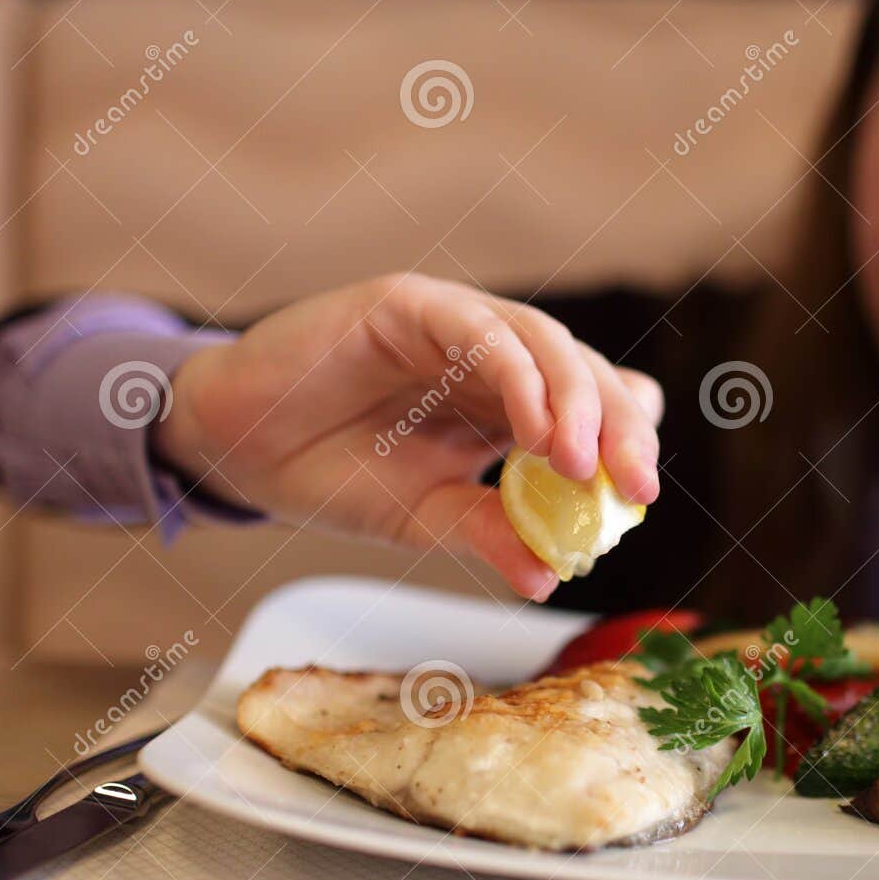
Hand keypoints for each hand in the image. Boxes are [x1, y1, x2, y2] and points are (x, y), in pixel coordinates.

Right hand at [153, 272, 663, 599]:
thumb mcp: (423, 517)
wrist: (238, 447)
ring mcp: (454, 323)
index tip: (640, 500)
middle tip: (635, 488)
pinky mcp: (408, 304)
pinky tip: (534, 429)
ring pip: (544, 343)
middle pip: (585, 373)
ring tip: (584, 465)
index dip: (626, 443)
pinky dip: (516, 376)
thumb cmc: (331, 471)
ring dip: (575, 402)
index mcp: (508, 403)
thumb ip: (488, 533)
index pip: (593, 409)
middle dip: (618, 429)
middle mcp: (492, 357)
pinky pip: (479, 330)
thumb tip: (549, 575)